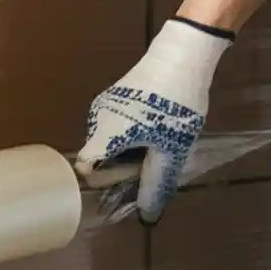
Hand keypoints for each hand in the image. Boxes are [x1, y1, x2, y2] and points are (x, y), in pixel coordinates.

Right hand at [75, 19, 230, 223]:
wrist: (183, 54)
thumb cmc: (176, 105)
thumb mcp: (172, 151)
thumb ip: (156, 184)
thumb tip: (148, 216)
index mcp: (105, 134)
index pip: (86, 171)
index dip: (107, 181)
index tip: (133, 176)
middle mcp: (96, 120)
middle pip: (99, 158)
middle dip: (122, 168)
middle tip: (153, 160)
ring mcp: (104, 106)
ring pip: (108, 144)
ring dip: (129, 152)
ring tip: (158, 142)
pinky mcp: (114, 97)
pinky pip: (115, 128)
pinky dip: (131, 136)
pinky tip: (155, 128)